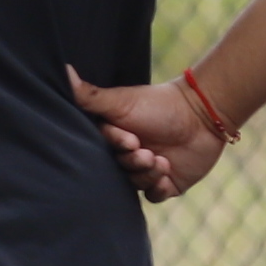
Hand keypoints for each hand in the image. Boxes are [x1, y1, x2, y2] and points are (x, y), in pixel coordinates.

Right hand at [69, 66, 222, 201]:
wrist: (203, 114)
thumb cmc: (159, 104)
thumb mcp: (121, 101)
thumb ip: (89, 95)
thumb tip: (63, 69)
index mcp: (115, 136)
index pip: (103, 150)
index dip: (116, 146)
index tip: (131, 138)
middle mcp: (129, 154)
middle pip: (118, 170)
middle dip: (133, 163)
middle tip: (147, 151)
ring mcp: (147, 169)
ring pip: (135, 184)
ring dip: (147, 174)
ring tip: (162, 160)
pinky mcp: (168, 182)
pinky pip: (154, 196)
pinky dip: (158, 189)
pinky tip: (167, 175)